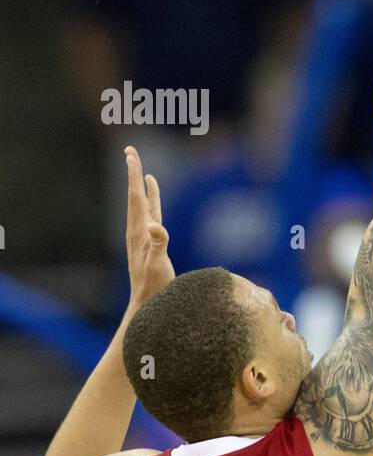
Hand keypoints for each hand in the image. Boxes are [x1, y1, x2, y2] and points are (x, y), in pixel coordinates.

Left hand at [124, 146, 173, 308]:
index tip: (131, 155)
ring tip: (144, 173)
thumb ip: (158, 243)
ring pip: (142, 205)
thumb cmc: (154, 286)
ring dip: (142, 187)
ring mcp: (142, 237)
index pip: (136, 196)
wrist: (146, 303)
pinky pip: (151, 217)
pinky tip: (154, 204)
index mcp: (139, 230)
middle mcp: (137, 230)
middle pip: (135, 195)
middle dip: (134, 173)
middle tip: (130, 152)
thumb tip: (155, 225)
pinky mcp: (149, 244)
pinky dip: (152, 204)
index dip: (135, 175)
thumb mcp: (158, 264)